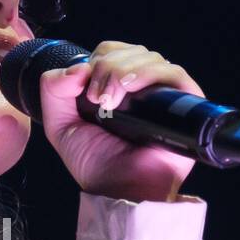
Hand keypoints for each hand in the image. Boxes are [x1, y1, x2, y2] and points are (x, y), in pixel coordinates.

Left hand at [37, 41, 203, 201]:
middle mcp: (143, 88)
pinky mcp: (186, 105)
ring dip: (121, 71)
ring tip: (110, 102)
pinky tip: (130, 89)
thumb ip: (53, 90)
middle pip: (130, 51)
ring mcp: (164, 95)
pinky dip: (149, 72)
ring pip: (149, 57)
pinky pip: (174, 72)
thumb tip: (78, 67)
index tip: (85, 89)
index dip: (97, 61)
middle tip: (97, 99)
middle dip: (107, 67)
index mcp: (117, 88)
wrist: (119, 188)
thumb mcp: (60, 125)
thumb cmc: (96, 164)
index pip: (113, 52)